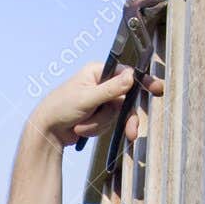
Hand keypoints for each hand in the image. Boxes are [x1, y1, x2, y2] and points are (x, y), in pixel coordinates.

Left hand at [30, 60, 162, 148]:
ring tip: (81, 125)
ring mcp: (100, 101)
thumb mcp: (86, 98)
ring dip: (100, 125)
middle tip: (132, 132)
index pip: (126, 74)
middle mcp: (101, 84)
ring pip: (116, 115)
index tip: (157, 89)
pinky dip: (96, 129)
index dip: (142, 82)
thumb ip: (110, 89)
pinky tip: (81, 129)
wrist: (47, 131)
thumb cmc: (60, 108)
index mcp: (97, 72)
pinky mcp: (98, 116)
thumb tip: (131, 76)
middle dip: (123, 118)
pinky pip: (108, 124)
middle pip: (125, 99)